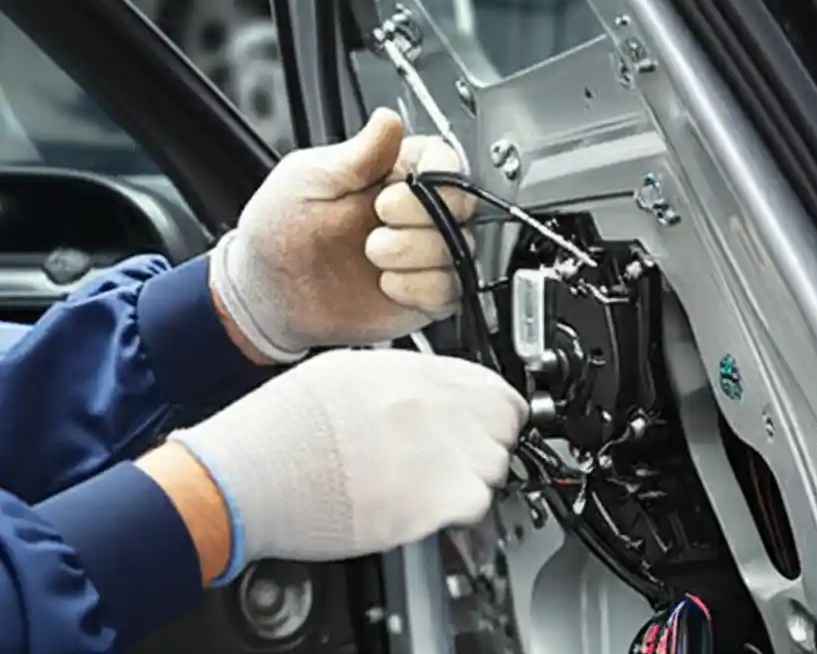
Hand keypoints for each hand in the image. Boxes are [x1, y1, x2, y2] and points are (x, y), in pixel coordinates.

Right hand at [165, 349, 527, 583]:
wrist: (247, 476)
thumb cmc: (278, 431)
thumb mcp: (344, 374)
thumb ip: (400, 380)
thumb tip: (429, 393)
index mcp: (412, 372)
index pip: (494, 388)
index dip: (491, 411)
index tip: (484, 425)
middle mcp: (432, 405)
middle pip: (503, 426)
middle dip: (488, 443)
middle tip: (457, 458)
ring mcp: (436, 452)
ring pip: (494, 467)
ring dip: (473, 478)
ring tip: (430, 484)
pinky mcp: (430, 500)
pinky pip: (475, 505)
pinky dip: (458, 511)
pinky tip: (423, 507)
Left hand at [211, 109, 474, 362]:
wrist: (271, 292)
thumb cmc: (282, 230)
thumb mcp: (311, 179)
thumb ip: (357, 154)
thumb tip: (389, 120)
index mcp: (396, 172)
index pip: (445, 159)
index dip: (436, 173)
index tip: (397, 190)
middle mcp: (418, 211)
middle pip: (461, 204)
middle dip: (421, 216)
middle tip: (378, 219)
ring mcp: (425, 253)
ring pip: (458, 247)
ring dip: (414, 254)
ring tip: (373, 254)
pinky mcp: (427, 292)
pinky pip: (451, 288)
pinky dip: (420, 288)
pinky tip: (387, 282)